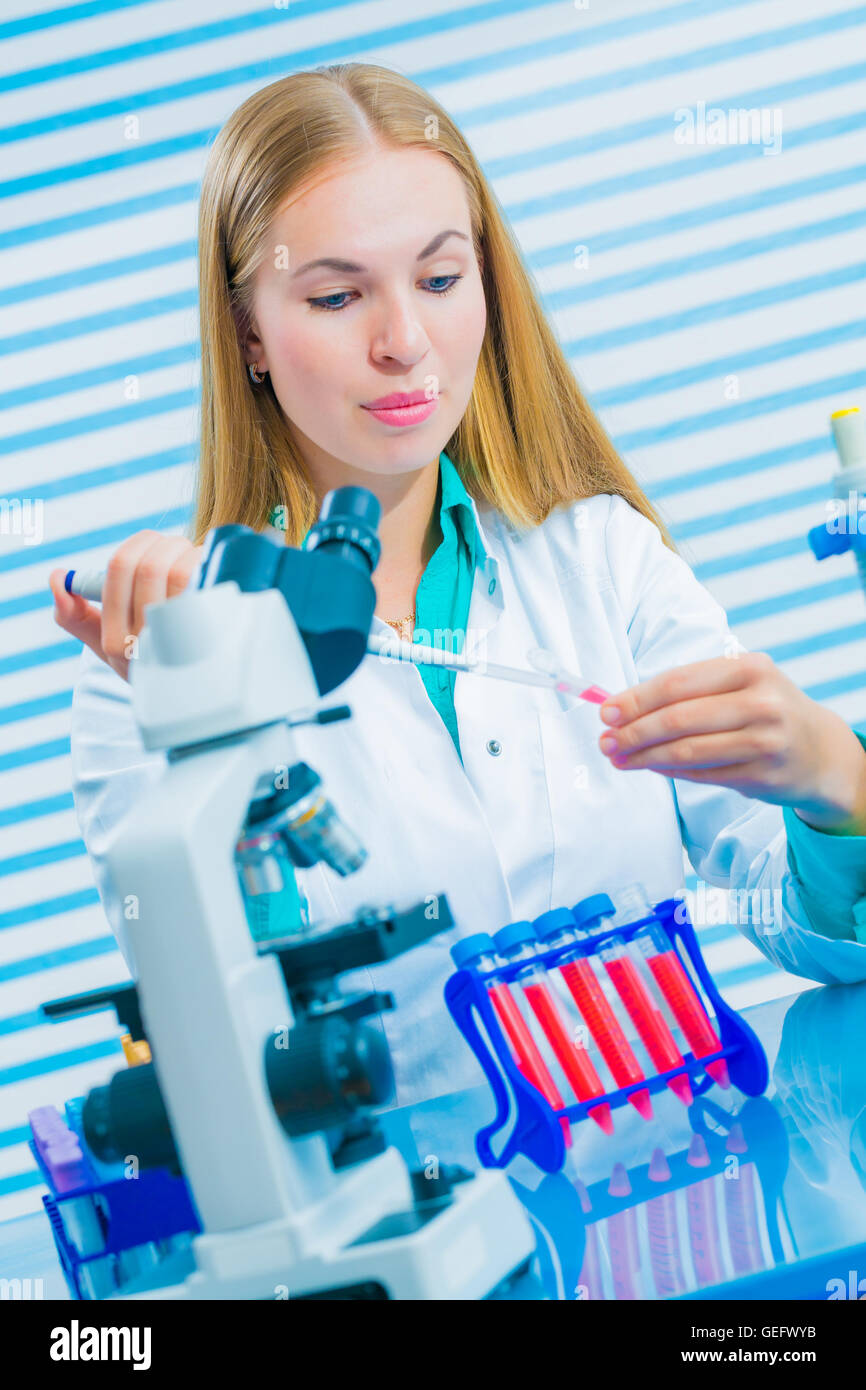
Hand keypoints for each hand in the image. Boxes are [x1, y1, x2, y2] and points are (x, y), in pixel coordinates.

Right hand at [49, 532, 202, 683]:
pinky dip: (213, 569)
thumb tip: (57, 577)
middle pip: (151, 567)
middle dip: (167, 543)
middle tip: (177, 546)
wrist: (195, 690)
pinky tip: (214, 573)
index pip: (119, 568)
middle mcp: (145, 644)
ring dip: (190, 552)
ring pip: (182, 572)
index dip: (139, 544)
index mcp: (116, 641)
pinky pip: (211, 585)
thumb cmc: (146, 658)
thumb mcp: (105, 646)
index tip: (152, 542)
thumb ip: (74, 616)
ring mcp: (182, 641)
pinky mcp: (216, 636)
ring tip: (195, 556)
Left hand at [597, 650, 865, 833]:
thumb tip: (622, 707)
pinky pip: (703, 774)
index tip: (606, 712)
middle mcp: (761, 702)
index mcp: (750, 668)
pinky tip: (650, 768)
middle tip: (606, 742)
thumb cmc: (764, 710)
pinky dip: (670, 771)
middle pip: (680, 718)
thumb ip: (689, 691)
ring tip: (619, 758)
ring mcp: (765, 741)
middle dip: (635, 732)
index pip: (679, 682)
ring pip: (688, 751)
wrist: (820, 751)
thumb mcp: (740, 685)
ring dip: (645, 757)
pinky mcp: (763, 775)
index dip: (637, 698)